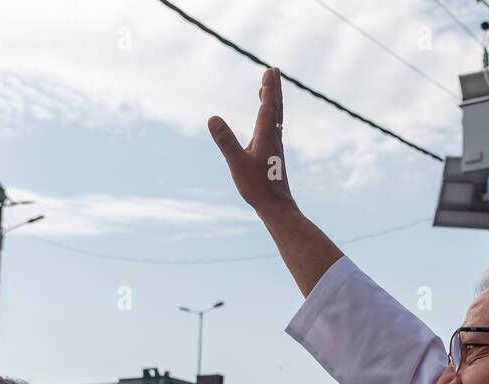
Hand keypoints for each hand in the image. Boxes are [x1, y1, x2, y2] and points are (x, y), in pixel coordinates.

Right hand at [208, 68, 294, 217]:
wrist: (276, 207)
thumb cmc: (257, 187)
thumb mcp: (237, 164)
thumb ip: (225, 141)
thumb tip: (212, 118)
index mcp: (266, 137)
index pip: (268, 107)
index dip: (269, 89)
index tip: (270, 71)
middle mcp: (273, 139)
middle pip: (275, 108)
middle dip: (274, 89)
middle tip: (274, 71)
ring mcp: (274, 147)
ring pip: (275, 119)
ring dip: (273, 102)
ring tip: (269, 90)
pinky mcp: (273, 155)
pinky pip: (272, 130)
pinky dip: (270, 118)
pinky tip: (265, 123)